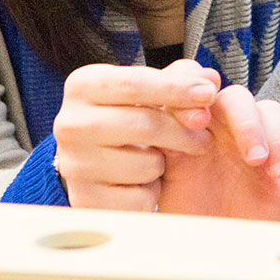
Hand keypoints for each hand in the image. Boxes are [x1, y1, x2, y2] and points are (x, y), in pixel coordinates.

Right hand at [52, 57, 221, 211]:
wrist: (96, 166)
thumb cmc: (127, 120)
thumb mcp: (149, 92)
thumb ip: (181, 79)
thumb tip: (210, 79)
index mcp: (82, 86)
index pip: (134, 83)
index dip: (177, 88)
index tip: (209, 93)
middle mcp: (70, 123)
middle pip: (144, 124)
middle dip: (183, 132)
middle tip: (204, 138)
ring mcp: (74, 165)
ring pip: (146, 164)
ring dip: (163, 165)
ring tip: (154, 159)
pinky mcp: (86, 200)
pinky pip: (139, 198)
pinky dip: (150, 193)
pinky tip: (140, 183)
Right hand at [157, 84, 279, 221]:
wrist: (210, 248)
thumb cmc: (248, 221)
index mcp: (260, 132)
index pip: (271, 113)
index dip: (276, 137)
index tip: (275, 172)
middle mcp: (229, 125)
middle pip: (237, 98)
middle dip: (247, 124)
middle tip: (255, 160)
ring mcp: (197, 129)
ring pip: (197, 95)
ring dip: (200, 103)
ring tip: (202, 127)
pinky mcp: (166, 142)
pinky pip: (163, 116)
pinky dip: (168, 117)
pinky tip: (174, 143)